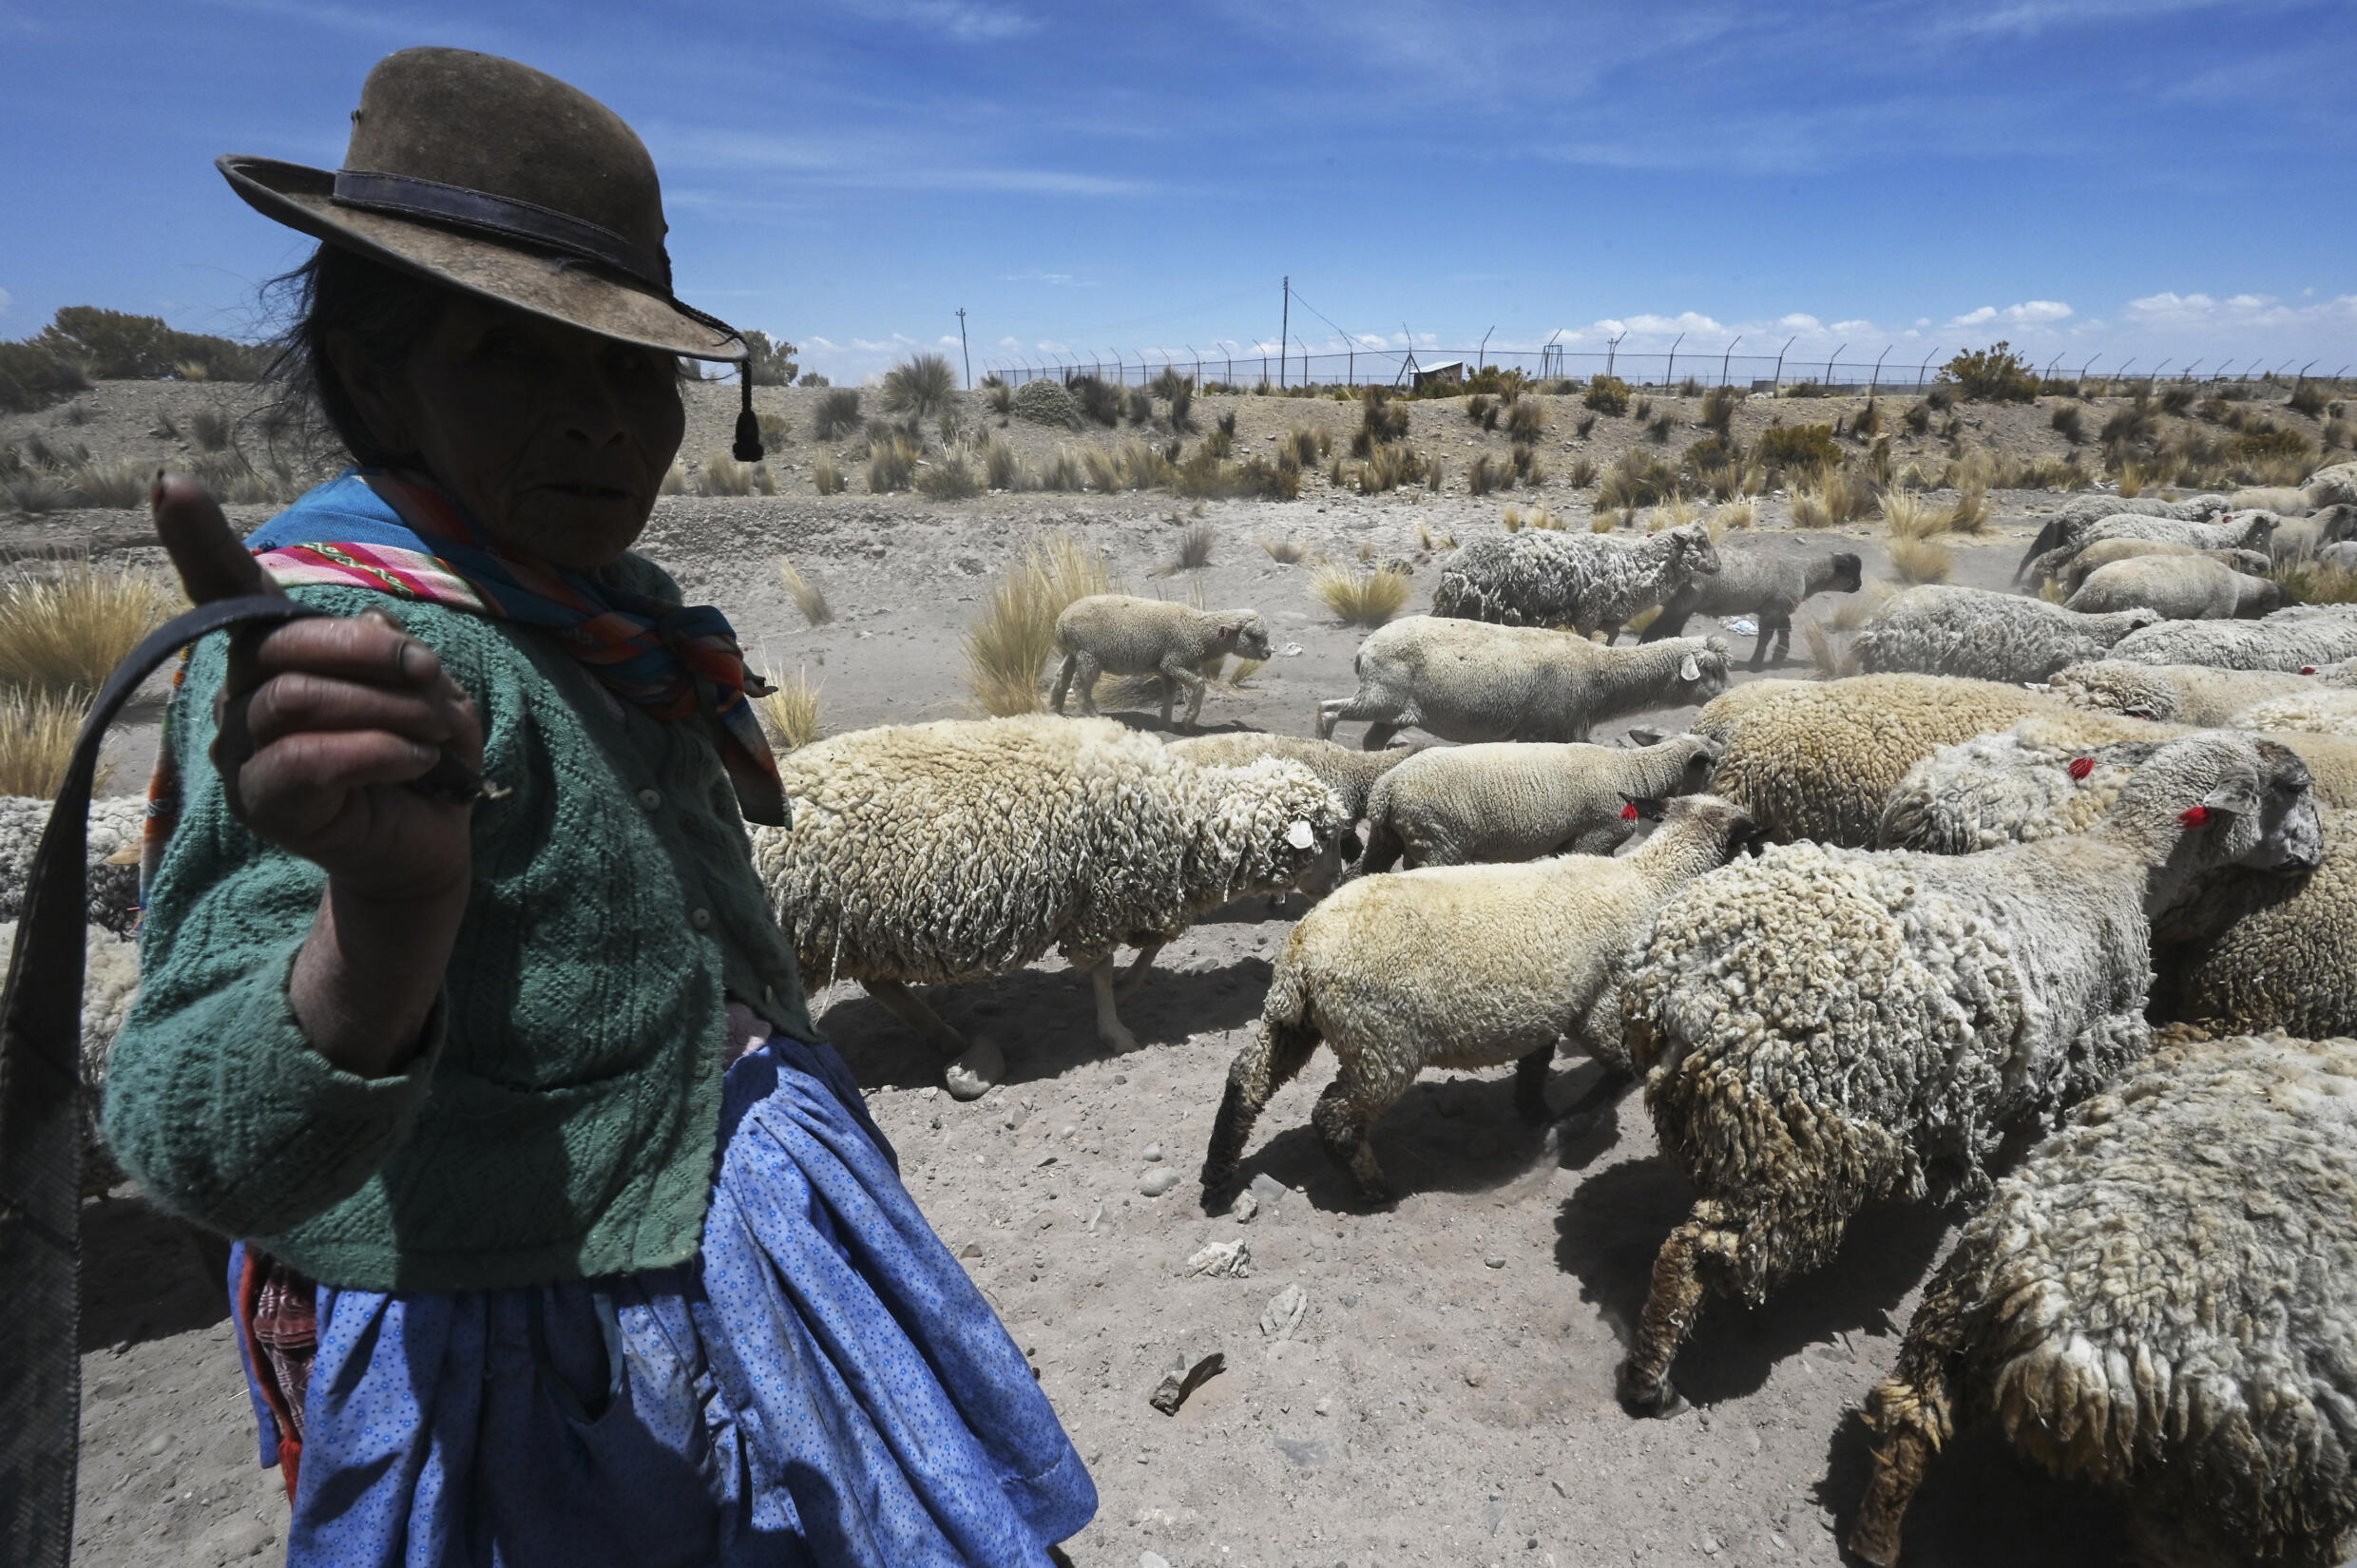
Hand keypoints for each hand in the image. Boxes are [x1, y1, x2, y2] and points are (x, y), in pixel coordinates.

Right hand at [153, 473, 481, 1073]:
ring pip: (299, 700)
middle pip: (284, 646)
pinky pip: (311, 758)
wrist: (428, 844)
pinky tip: (418, 763)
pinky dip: (379, 751)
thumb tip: (369, 624)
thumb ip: (391, 651)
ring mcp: (243, 753)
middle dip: (375, 656)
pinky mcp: (263, 804)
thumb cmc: (422, 756)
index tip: (172, 482)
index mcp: (277, 657)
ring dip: (389, 709)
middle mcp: (243, 696)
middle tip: (433, 681)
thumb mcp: (425, 690)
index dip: (199, 539)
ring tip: (435, 733)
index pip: (228, 592)